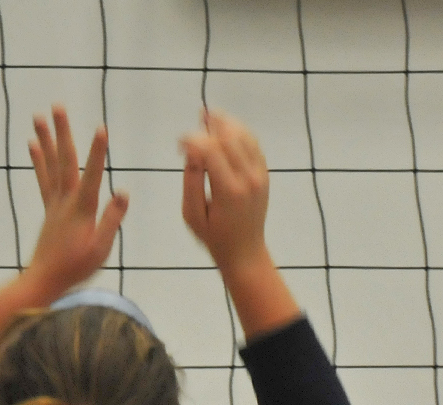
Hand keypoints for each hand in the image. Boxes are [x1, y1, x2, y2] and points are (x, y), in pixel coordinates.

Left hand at [21, 106, 128, 297]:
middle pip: (64, 161)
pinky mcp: (49, 208)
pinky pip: (43, 179)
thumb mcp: (102, 248)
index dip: (96, 152)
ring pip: (51, 165)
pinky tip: (34, 145)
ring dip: (46, 139)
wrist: (44, 279)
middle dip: (63, 132)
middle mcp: (64, 200)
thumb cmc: (77, 267)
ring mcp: (54, 203)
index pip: (91, 175)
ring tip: (38, 116)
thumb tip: (122, 192)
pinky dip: (38, 160)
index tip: (101, 129)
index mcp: (81, 209)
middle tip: (57, 107)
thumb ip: (112, 219)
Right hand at [180, 108, 270, 270]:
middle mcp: (249, 179)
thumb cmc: (213, 235)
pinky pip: (254, 146)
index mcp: (229, 190)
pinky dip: (240, 133)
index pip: (211, 149)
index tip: (178, 144)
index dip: (193, 139)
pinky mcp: (264, 175)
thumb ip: (191, 179)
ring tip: (210, 116)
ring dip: (227, 124)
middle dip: (211, 124)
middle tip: (197, 118)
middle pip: (230, 138)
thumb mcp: (191, 213)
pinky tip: (227, 128)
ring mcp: (260, 176)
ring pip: (245, 138)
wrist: (245, 251)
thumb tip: (191, 149)